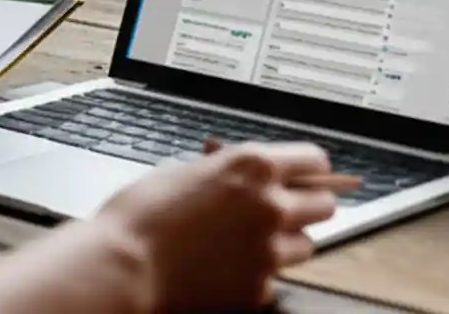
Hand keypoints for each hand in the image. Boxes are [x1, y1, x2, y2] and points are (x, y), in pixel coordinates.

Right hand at [95, 140, 340, 311]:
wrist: (123, 264)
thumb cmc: (141, 214)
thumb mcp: (184, 171)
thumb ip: (226, 171)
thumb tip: (244, 176)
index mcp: (253, 166)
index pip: (314, 160)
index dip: (308, 168)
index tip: (302, 176)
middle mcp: (270, 205)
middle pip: (325, 205)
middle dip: (306, 205)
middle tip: (280, 210)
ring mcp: (268, 250)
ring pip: (307, 245)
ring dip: (286, 242)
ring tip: (250, 242)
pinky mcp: (259, 287)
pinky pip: (275, 277)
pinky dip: (258, 273)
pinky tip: (227, 267)